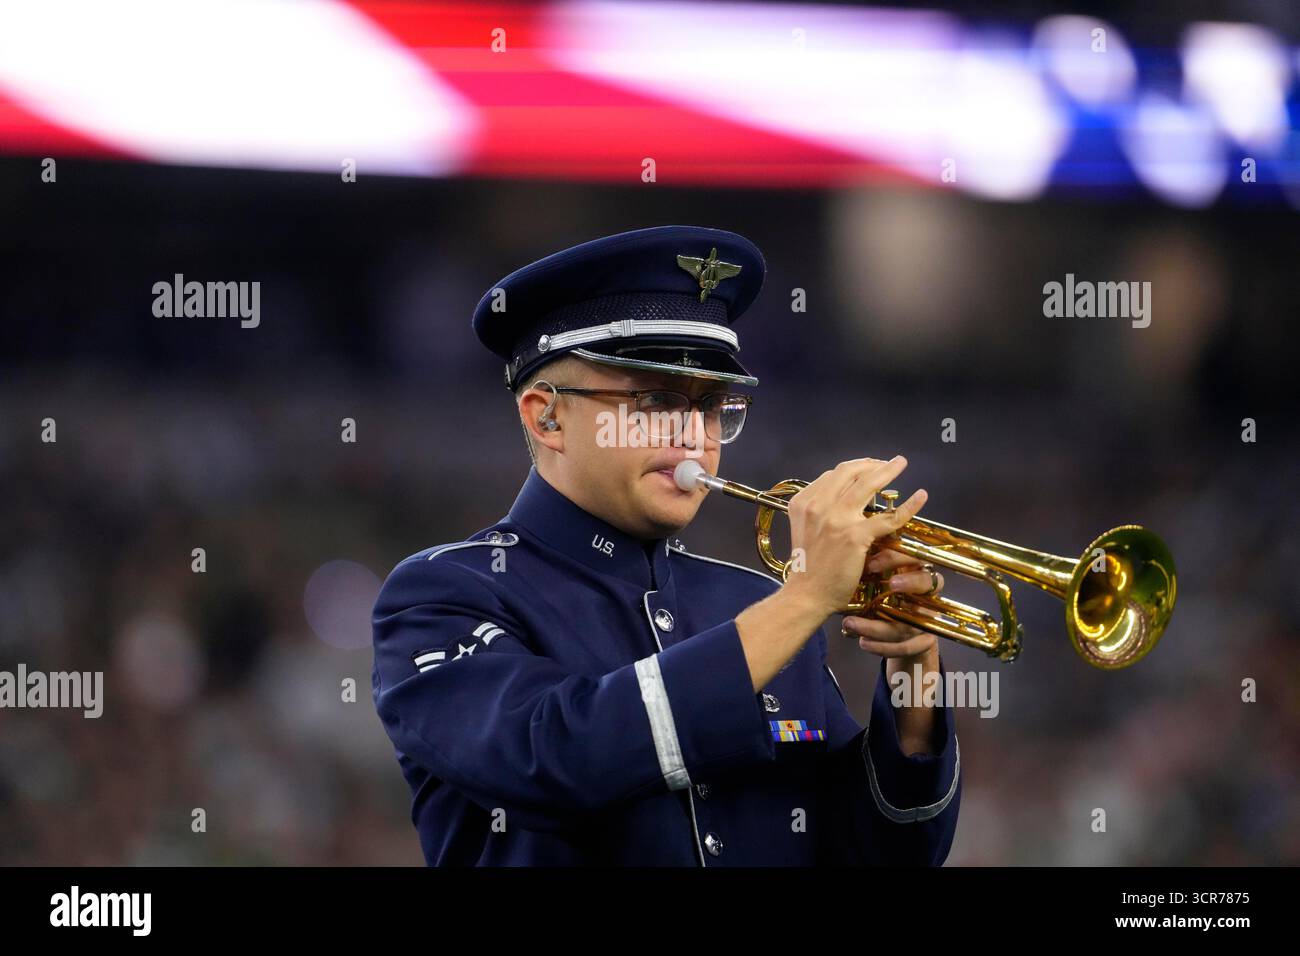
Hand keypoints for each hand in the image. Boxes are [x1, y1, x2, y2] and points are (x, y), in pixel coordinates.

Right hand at [780, 456, 926, 618]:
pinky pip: (888, 517)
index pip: (833, 475)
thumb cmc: (808, 567)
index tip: (868, 468)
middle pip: (849, 472)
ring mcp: (837, 519)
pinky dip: (908, 506)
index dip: (854, 468)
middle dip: (871, 464)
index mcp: (803, 502)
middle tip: (887, 463)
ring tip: (900, 463)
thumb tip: (842, 498)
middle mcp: (818, 505)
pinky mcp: (855, 536)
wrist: (807, 593)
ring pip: (867, 485)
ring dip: (888, 470)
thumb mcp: (804, 529)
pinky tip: (920, 496)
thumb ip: (819, 511)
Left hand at [843, 548, 942, 663]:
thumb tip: (847, 553)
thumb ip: (868, 569)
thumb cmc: (879, 599)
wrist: (894, 634)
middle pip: (928, 583)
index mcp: (913, 573)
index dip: (895, 559)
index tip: (870, 564)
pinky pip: (908, 646)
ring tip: (850, 624)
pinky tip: (863, 642)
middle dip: (909, 582)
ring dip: (877, 626)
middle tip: (889, 585)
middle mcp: (925, 593)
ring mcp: (928, 618)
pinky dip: (882, 647)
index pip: (916, 557)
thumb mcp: (874, 583)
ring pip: (910, 622)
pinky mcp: (924, 641)